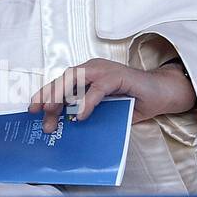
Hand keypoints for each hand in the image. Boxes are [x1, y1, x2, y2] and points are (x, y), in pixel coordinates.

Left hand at [28, 59, 196, 132]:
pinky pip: (98, 88)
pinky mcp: (118, 76)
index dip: (46, 94)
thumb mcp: (107, 110)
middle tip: (38, 113)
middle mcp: (93, 68)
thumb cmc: (135, 101)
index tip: (33, 110)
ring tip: (53, 112)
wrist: (163, 93)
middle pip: (64, 79)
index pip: (61, 83)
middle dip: (49, 95)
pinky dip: (87, 101)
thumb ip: (89, 113)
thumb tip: (67, 127)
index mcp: (88, 75)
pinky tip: (80, 116)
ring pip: (76, 78)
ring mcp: (105, 69)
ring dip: (62, 95)